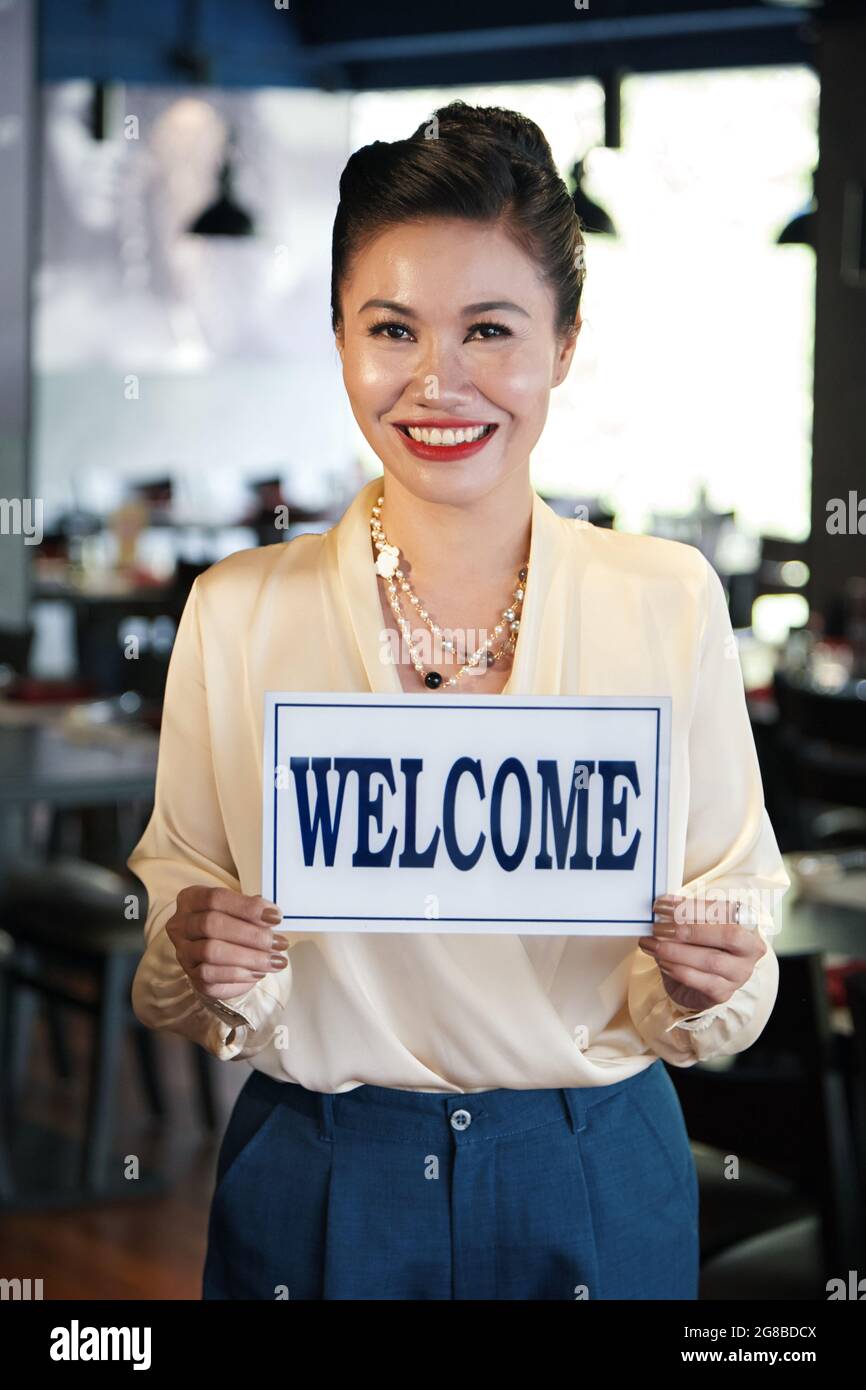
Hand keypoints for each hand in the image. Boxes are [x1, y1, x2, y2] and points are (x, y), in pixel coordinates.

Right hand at [167, 885, 288, 1001]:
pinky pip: (211, 975)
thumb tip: (271, 914)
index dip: (247, 907)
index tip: (276, 917)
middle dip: (251, 935)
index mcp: (192, 899)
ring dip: (250, 957)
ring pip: (211, 952)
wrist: (223, 957)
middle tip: (280, 942)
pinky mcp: (190, 975)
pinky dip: (240, 974)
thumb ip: (252, 910)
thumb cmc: (233, 925)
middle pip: (212, 924)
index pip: (216, 898)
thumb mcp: (241, 911)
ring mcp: (183, 951)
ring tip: (276, 961)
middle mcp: (181, 924)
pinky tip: (260, 972)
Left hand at [638, 893, 766, 1014]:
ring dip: (675, 951)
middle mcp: (750, 948)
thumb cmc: (699, 945)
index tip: (662, 905)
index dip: (694, 906)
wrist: (697, 982)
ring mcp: (740, 973)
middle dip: (689, 930)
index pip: (726, 909)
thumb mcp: (694, 923)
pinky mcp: (724, 993)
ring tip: (651, 944)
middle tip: (657, 928)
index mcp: (747, 922)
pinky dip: (676, 969)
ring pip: (711, 960)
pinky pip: (700, 981)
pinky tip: (661, 961)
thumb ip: (684, 912)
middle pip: (728, 935)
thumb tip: (663, 904)